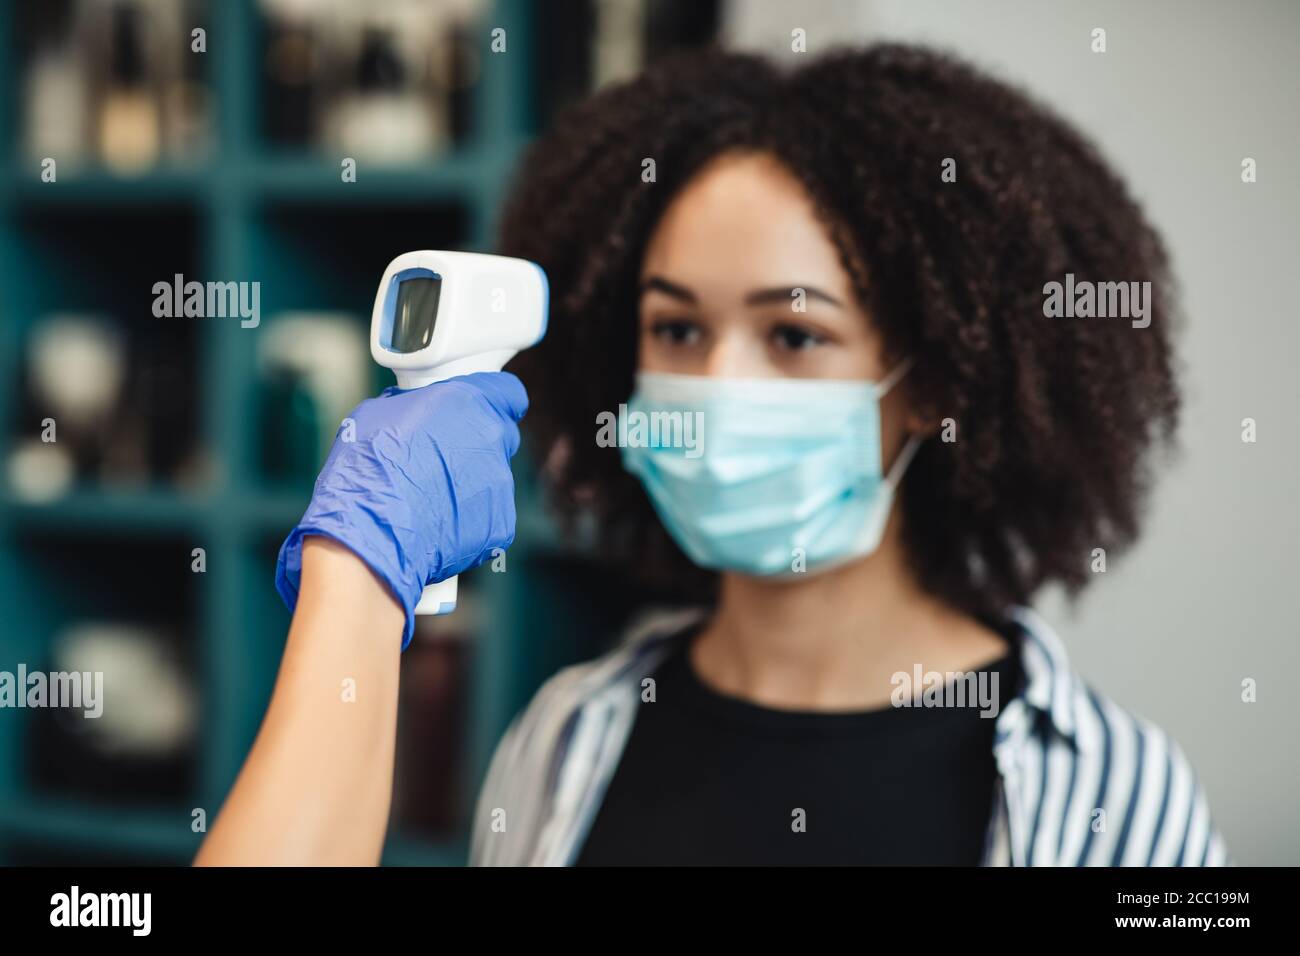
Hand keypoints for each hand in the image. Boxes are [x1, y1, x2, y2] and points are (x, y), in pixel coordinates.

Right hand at [275, 371, 528, 648]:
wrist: (371, 533)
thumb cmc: (369, 468)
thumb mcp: (378, 413)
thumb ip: (415, 405)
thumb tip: (417, 409)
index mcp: (469, 403)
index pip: (508, 393)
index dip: (494, 400)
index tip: (481, 410)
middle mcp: (493, 439)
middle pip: (500, 436)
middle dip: (477, 443)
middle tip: (441, 458)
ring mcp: (501, 484)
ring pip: (493, 477)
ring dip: (470, 483)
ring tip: (429, 498)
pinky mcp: (501, 524)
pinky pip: (489, 515)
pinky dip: (469, 519)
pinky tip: (437, 524)